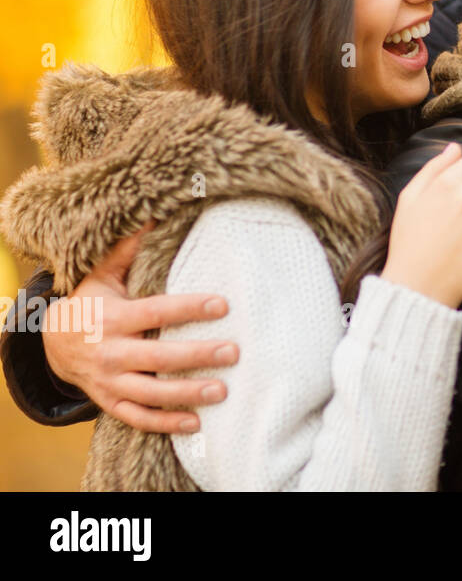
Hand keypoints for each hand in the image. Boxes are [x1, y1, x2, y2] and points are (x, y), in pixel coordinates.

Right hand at [43, 222, 239, 433]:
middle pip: (157, 356)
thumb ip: (128, 250)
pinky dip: (165, 423)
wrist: (52, 344)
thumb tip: (155, 215)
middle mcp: (110, 352)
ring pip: (150, 392)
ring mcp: (109, 381)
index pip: (156, 311)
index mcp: (113, 317)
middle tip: (234, 352)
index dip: (188, 308)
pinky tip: (196, 423)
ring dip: (186, 394)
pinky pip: (138, 417)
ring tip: (222, 391)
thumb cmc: (90, 303)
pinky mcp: (110, 402)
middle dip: (196, 355)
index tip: (223, 304)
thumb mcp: (101, 275)